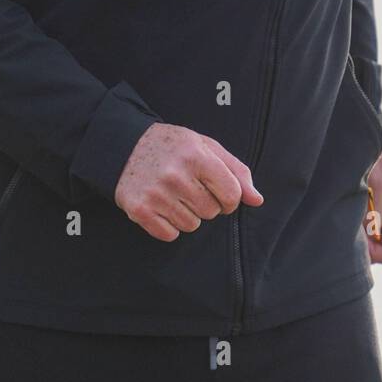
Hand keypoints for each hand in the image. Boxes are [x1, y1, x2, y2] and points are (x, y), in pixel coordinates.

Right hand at [114, 123, 263, 240]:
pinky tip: (161, 205)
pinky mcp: (139, 210)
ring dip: (187, 215)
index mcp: (196, 155)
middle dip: (206, 204)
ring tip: (174, 194)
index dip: (230, 198)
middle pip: (212, 212)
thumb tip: (257, 200)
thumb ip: (236, 171)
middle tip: (190, 188)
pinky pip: (170, 235)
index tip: (220, 192)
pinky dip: (169, 225)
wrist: (124, 146)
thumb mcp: (206, 147)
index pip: (232, 195)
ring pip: (192, 225)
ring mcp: (156, 194)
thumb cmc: (173, 146)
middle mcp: (175, 175)